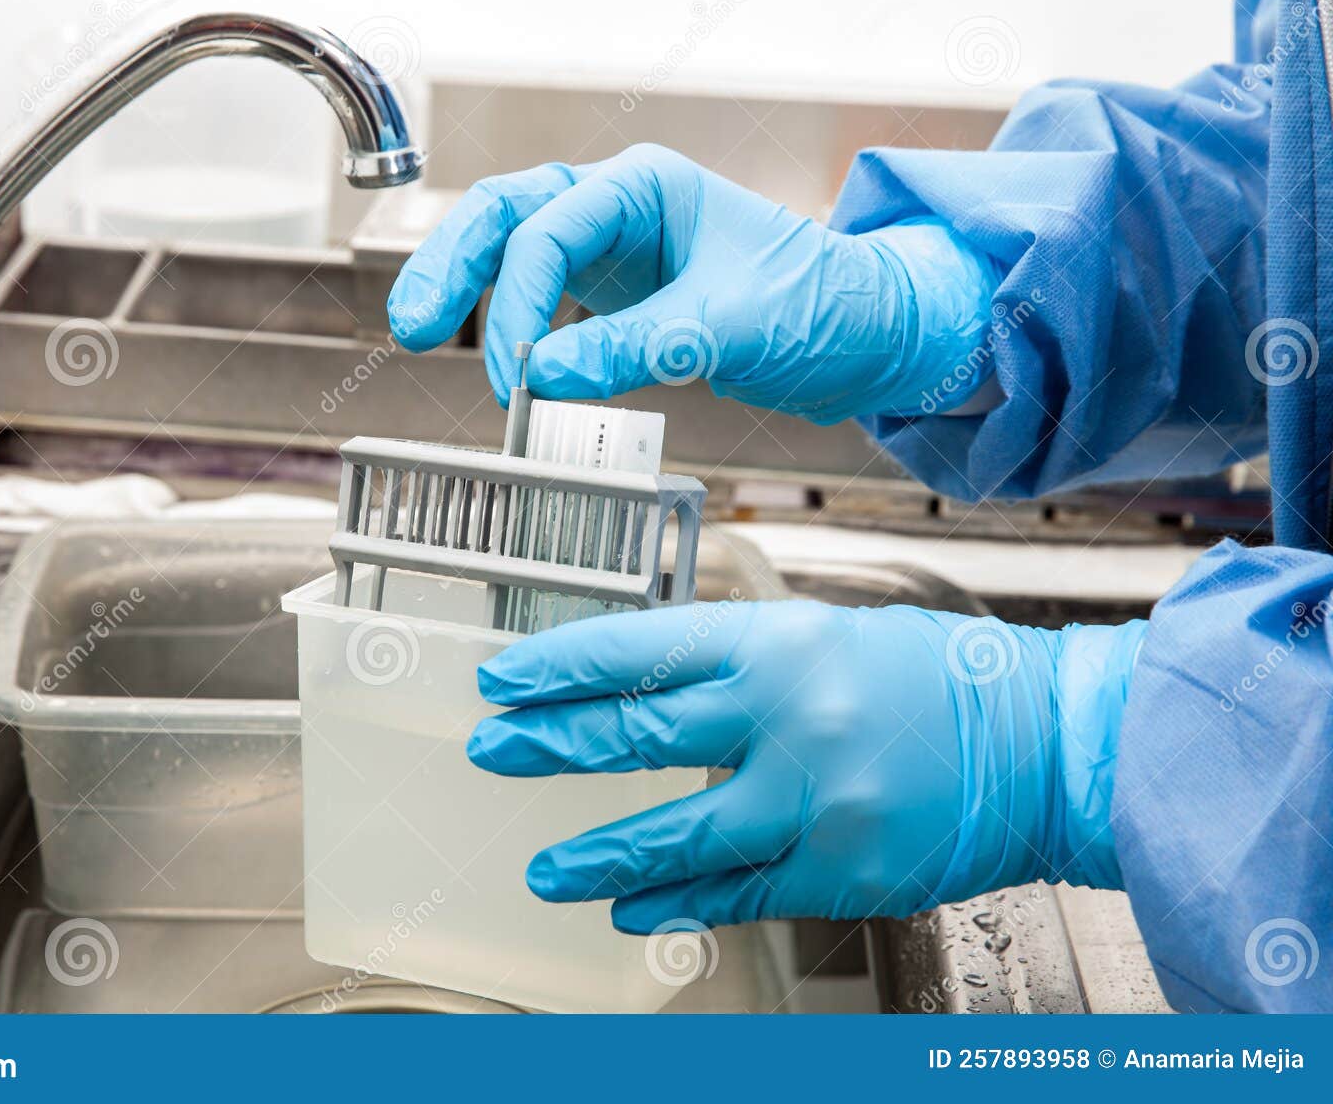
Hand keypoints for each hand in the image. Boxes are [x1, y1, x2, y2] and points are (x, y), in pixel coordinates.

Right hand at [387, 144, 998, 420]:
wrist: (870, 334)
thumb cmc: (822, 304)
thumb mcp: (729, 325)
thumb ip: (635, 348)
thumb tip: (546, 378)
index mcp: (647, 187)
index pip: (548, 228)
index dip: (518, 301)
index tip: (518, 371)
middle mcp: (619, 207)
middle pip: (505, 215)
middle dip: (452, 264)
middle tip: (412, 323)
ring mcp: (612, 250)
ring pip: (511, 250)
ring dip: (466, 287)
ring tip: (419, 329)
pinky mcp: (613, 296)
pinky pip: (540, 299)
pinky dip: (509, 325)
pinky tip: (491, 359)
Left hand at [469, 600, 1143, 929]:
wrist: (1048, 743)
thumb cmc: (940, 679)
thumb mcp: (829, 636)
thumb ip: (739, 663)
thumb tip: (639, 689)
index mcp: (781, 643)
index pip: (642, 649)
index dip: (562, 666)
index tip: (507, 678)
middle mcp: (790, 717)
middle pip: (638, 735)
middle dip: (551, 745)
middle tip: (495, 751)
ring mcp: (813, 801)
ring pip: (674, 835)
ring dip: (597, 855)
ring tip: (544, 869)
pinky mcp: (840, 871)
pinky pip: (736, 892)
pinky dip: (676, 902)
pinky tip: (632, 908)